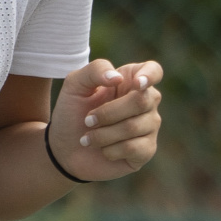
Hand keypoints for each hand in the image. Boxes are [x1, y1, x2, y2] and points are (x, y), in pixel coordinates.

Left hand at [49, 57, 161, 180]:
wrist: (66, 147)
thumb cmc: (73, 112)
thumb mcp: (75, 85)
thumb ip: (96, 70)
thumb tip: (118, 78)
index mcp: (131, 80)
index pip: (153, 71)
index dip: (150, 76)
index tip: (138, 84)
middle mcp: (146, 101)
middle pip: (142, 101)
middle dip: (108, 113)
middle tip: (87, 120)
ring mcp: (149, 126)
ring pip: (133, 127)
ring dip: (102, 134)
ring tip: (89, 138)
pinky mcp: (147, 149)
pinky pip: (133, 148)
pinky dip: (110, 150)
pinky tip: (103, 150)